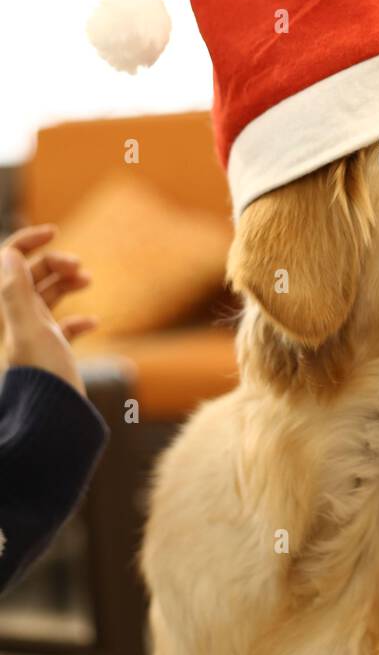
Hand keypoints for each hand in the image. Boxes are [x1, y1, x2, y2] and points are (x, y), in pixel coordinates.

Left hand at [0, 225, 96, 395]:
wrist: (51, 422)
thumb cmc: (40, 378)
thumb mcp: (29, 331)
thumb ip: (15, 292)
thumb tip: (9, 252)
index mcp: (7, 308)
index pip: (9, 260)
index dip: (28, 241)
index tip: (55, 231)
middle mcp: (16, 318)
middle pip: (31, 274)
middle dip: (55, 262)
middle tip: (80, 269)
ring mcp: (34, 334)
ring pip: (48, 295)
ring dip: (67, 282)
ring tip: (87, 281)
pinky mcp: (52, 351)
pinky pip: (64, 326)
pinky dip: (79, 318)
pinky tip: (93, 322)